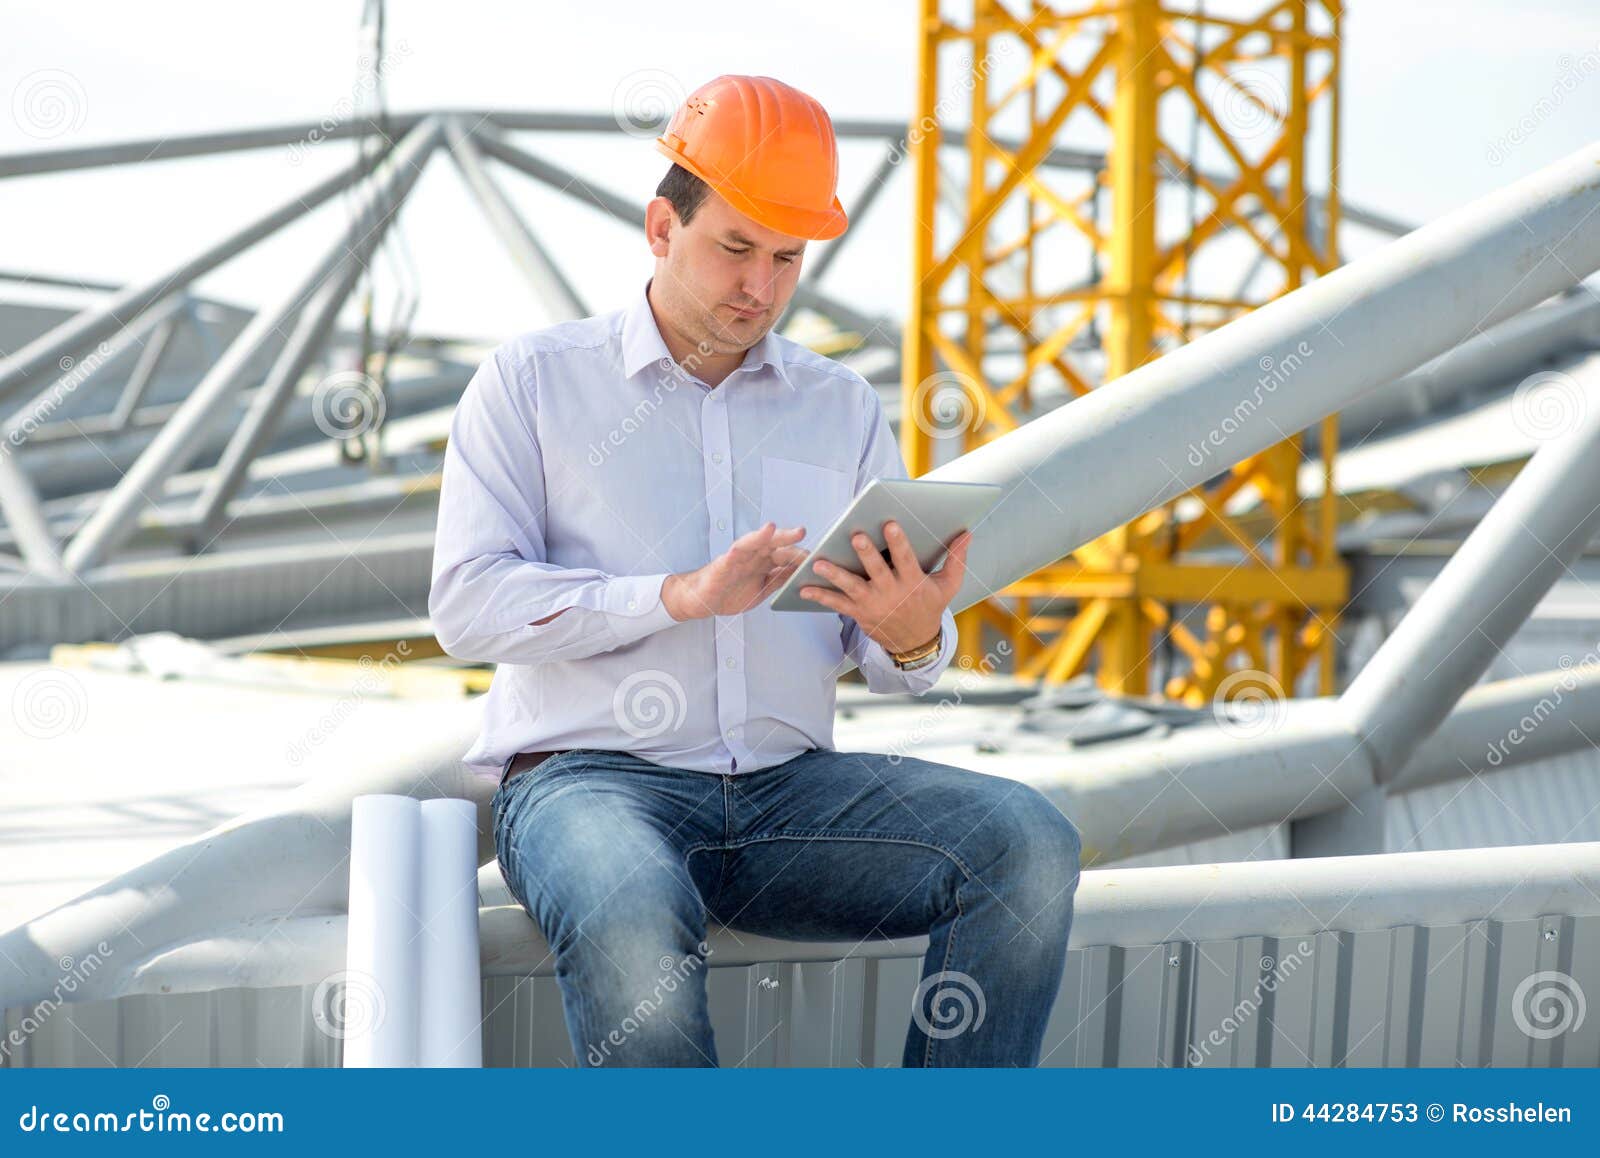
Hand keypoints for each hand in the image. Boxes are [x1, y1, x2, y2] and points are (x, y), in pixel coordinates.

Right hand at [662, 522, 807, 619]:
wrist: (701, 600)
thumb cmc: (729, 592)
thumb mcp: (761, 589)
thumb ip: (779, 579)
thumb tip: (801, 573)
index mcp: (762, 562)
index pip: (784, 554)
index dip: (799, 554)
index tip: (817, 554)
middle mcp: (751, 556)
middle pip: (771, 544)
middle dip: (786, 537)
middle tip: (802, 531)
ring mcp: (736, 559)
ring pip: (752, 543)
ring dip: (762, 536)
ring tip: (772, 528)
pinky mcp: (722, 565)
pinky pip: (732, 554)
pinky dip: (739, 548)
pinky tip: (742, 546)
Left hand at [799, 521, 970, 652]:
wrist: (914, 642)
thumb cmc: (929, 606)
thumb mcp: (947, 586)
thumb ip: (956, 559)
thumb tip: (967, 533)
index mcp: (912, 583)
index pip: (906, 559)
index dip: (898, 543)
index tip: (890, 524)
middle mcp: (891, 593)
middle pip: (876, 571)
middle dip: (865, 554)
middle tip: (855, 536)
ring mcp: (872, 604)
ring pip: (851, 587)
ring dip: (835, 576)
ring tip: (818, 564)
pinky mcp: (858, 613)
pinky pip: (836, 605)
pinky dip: (820, 597)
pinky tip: (803, 588)